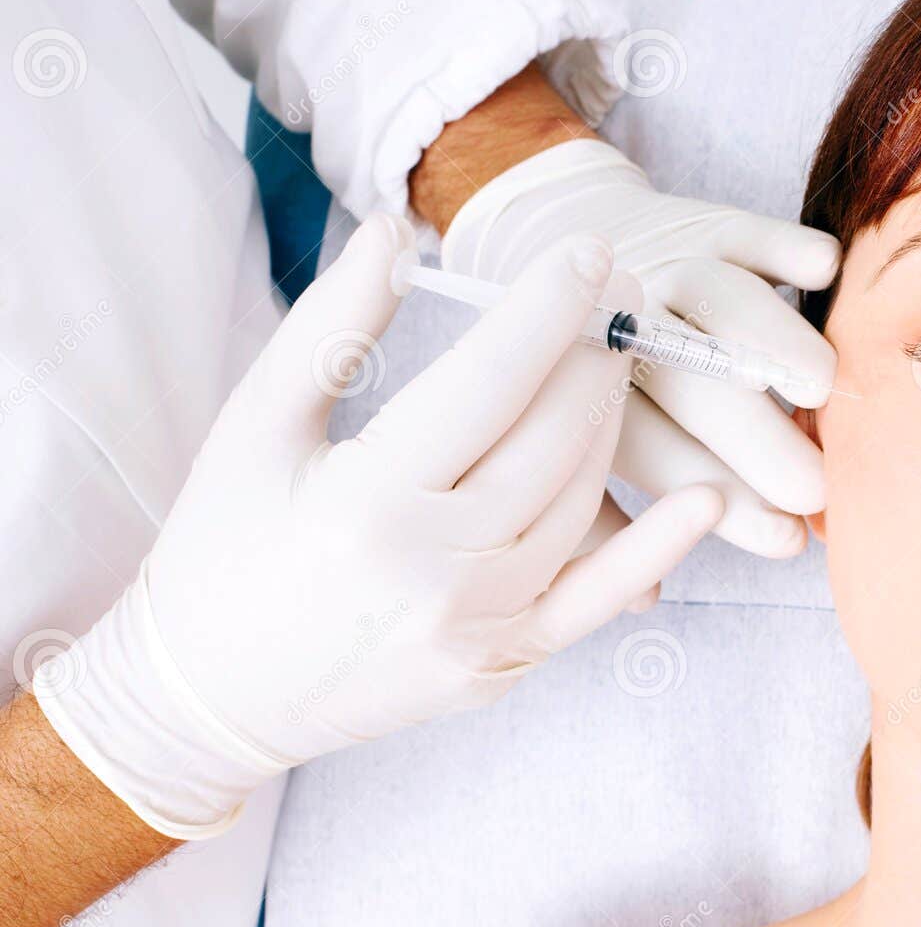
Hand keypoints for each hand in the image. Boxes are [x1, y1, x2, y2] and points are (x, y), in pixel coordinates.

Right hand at [32, 215, 722, 838]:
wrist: (210, 695)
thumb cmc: (222, 549)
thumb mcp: (254, 429)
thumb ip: (328, 330)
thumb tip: (391, 231)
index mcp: (367, 501)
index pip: (489, 382)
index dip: (548, 310)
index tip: (590, 251)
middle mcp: (435, 571)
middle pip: (549, 439)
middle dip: (595, 353)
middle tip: (624, 287)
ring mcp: (477, 627)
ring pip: (577, 503)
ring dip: (610, 423)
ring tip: (622, 358)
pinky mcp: (501, 664)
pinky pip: (594, 600)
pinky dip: (656, 552)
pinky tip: (705, 502)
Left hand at [441, 138, 840, 557]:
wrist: (550, 240)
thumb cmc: (581, 376)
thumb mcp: (569, 447)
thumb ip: (603, 522)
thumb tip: (643, 601)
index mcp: (595, 400)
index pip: (660, 454)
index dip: (724, 502)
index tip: (785, 539)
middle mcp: (627, 331)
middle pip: (692, 384)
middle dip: (754, 439)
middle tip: (815, 486)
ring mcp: (664, 267)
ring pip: (718, 301)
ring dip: (770, 340)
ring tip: (823, 389)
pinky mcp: (700, 218)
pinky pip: (742, 227)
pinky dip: (780, 243)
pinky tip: (824, 268)